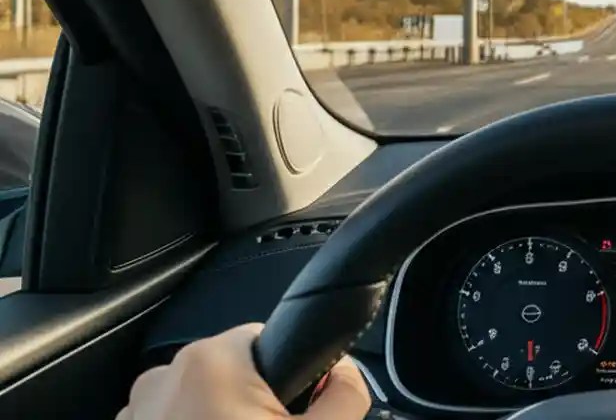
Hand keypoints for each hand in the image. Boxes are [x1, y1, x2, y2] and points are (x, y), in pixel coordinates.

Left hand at [116, 323, 370, 419]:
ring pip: (195, 403)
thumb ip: (344, 396)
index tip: (292, 410)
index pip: (264, 338)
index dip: (289, 374)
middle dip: (251, 405)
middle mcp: (163, 378)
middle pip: (229, 373)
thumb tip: (346, 375)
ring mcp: (134, 413)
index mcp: (212, 362)